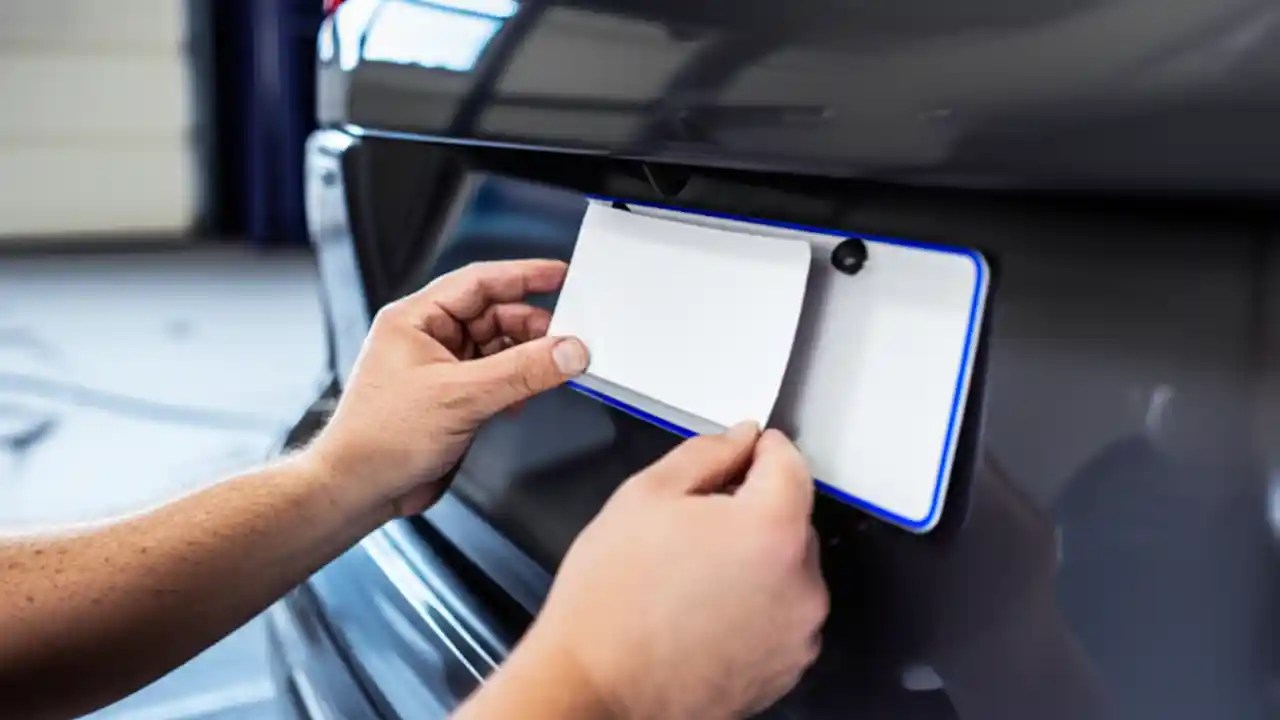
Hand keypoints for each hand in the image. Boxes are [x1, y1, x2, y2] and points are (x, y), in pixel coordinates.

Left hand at [306, 260, 588, 516]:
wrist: (359, 489)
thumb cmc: (379, 438)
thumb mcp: (461, 396)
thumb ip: (521, 371)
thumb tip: (567, 351)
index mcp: (415, 318)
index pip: (478, 282)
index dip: (523, 275)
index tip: (560, 274)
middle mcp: (427, 338)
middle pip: (494, 314)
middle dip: (532, 325)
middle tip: (568, 336)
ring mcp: (440, 368)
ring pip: (498, 348)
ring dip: (527, 357)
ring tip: (554, 366)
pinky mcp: (452, 398)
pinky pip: (496, 377)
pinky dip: (517, 383)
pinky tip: (528, 394)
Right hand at [513, 425, 828, 718]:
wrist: (593, 687)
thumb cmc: (610, 599)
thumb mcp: (646, 494)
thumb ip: (706, 453)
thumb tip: (741, 440)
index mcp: (772, 529)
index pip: (791, 463)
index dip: (761, 450)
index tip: (741, 453)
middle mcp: (802, 584)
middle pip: (792, 518)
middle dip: (752, 511)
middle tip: (695, 526)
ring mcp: (798, 633)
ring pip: (788, 570)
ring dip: (756, 561)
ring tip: (693, 578)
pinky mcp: (786, 669)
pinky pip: (782, 617)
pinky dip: (756, 607)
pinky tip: (704, 611)